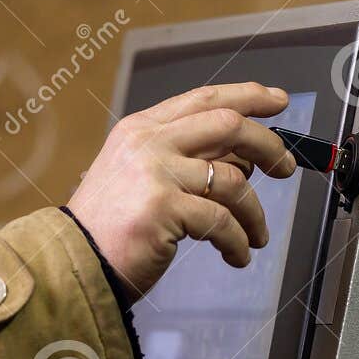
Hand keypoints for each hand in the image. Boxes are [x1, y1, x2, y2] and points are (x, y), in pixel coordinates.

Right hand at [68, 82, 297, 300]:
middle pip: (228, 125)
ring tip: (256, 236)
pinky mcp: (164, 207)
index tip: (277, 101)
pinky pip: (223, 221)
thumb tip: (244, 159)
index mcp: (142, 129)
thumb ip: (185, 160)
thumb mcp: (143, 178)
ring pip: (234, 180)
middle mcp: (148, 142)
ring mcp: (155, 172)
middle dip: (268, 146)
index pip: (204, 99)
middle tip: (286, 169)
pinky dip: (238, 243)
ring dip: (255, 214)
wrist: (73, 262)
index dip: (247, 96)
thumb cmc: (111, 229)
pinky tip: (237, 256)